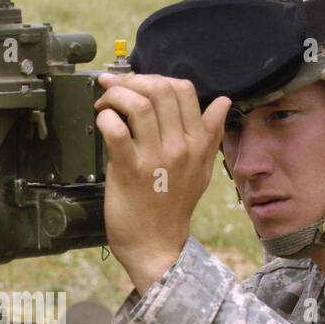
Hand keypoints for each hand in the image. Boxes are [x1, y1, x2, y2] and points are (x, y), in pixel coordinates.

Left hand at [94, 73, 231, 294]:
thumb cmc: (173, 207)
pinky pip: (116, 130)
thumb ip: (210, 133)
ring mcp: (155, 158)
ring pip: (138, 104)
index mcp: (197, 142)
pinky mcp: (129, 170)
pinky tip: (101, 120)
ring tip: (104, 102)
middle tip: (114, 87)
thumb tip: (223, 102)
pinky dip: (105, 117)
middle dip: (132, 80)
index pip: (183, 90)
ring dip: (115, 95)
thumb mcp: (201, 169)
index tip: (136, 85)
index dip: (155, 78)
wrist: (156, 244)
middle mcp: (179, 147)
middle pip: (160, 90)